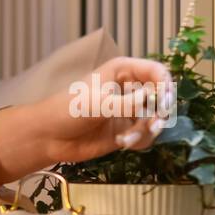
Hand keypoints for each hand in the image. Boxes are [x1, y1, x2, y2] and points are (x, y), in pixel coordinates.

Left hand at [36, 56, 175, 164]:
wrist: (49, 137)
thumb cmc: (69, 110)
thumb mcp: (100, 104)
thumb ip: (129, 104)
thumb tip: (155, 100)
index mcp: (124, 71)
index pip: (157, 71)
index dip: (165, 84)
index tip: (163, 101)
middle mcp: (131, 89)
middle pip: (162, 97)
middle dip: (160, 112)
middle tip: (153, 124)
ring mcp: (130, 112)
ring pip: (156, 119)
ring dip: (147, 130)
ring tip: (129, 137)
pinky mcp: (127, 131)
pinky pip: (146, 136)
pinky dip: (138, 140)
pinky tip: (122, 143)